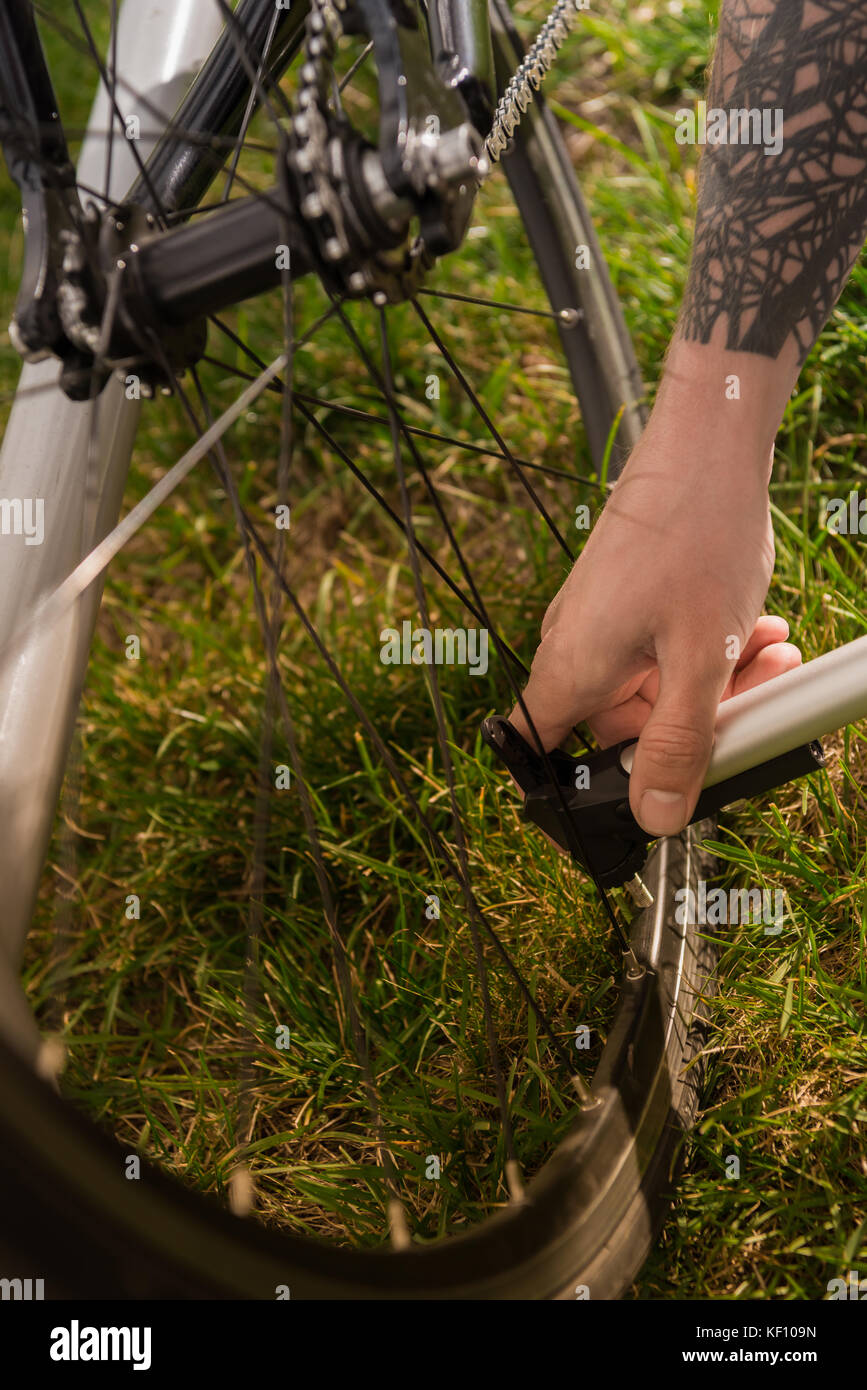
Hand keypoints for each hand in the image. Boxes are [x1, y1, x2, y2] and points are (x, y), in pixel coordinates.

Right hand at [509, 435, 800, 835]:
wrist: (709, 443)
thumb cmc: (698, 538)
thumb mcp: (701, 660)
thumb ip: (678, 745)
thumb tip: (655, 817)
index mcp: (571, 671)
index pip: (538, 758)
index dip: (576, 792)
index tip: (629, 804)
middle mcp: (574, 648)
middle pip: (621, 727)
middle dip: (692, 725)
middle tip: (749, 700)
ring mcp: (601, 621)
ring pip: (655, 686)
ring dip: (715, 684)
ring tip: (770, 652)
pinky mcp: (629, 598)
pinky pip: (665, 648)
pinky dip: (711, 648)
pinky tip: (762, 629)